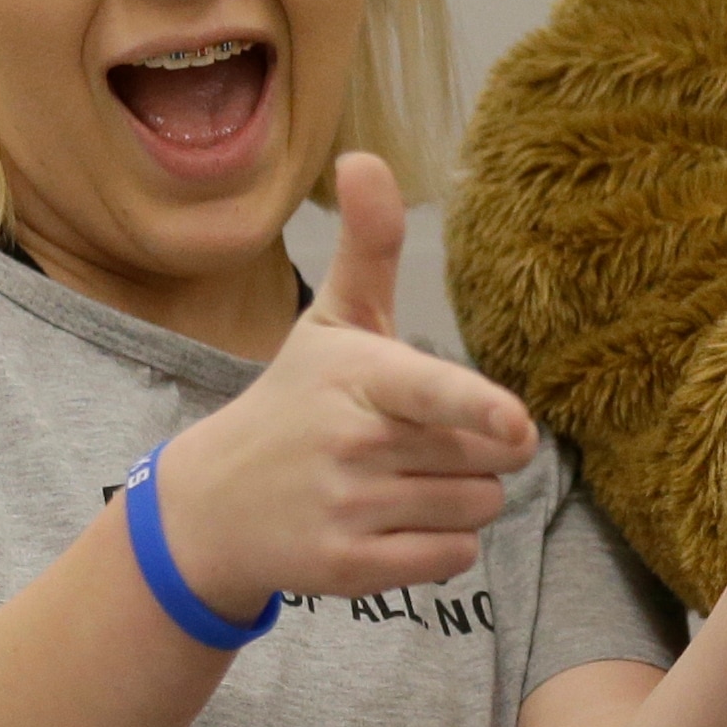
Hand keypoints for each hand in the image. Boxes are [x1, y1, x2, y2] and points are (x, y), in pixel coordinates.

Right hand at [158, 154, 539, 618]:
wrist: (210, 507)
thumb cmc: (294, 400)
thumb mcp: (332, 321)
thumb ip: (370, 246)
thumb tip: (365, 156)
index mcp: (358, 377)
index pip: (430, 394)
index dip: (480, 411)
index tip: (516, 426)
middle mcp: (351, 445)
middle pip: (485, 457)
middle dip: (477, 451)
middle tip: (419, 440)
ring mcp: (347, 510)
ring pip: (476, 508)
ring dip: (462, 497)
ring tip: (404, 479)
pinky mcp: (348, 570)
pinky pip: (452, 560)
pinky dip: (443, 547)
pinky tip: (396, 523)